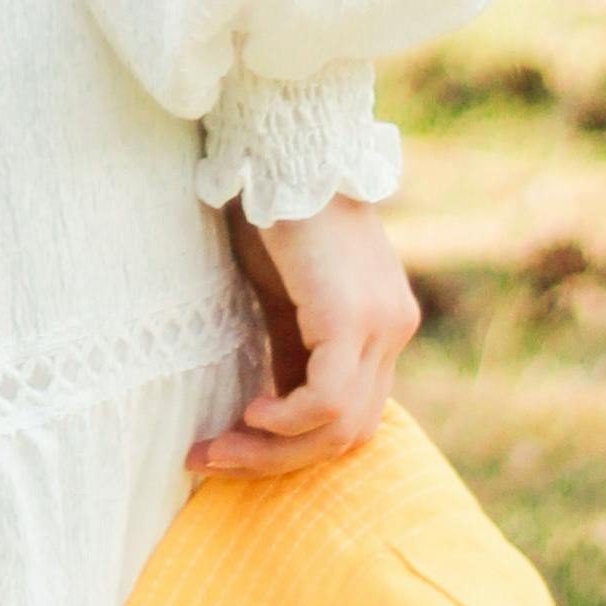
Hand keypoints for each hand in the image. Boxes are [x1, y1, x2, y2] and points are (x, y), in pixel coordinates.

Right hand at [186, 198, 417, 479]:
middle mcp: (393, 330)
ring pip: (340, 427)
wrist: (283, 146)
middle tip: (212, 459)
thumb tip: (270, 413)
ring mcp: (382, 326)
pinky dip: (286, 421)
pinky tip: (250, 411)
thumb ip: (289, 350)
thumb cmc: (272, 207)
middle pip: (349, 432)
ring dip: (272, 449)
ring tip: (218, 446)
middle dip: (277, 458)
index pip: (351, 413)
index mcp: (381, 324)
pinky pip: (326, 402)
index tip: (229, 447)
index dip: (293, 444)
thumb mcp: (281, 294)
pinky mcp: (354, 319)